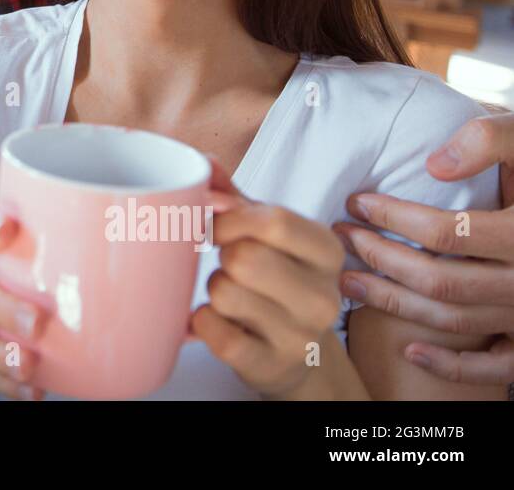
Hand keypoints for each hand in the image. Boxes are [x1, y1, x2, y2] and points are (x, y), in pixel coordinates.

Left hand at [192, 163, 344, 396]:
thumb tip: (204, 162)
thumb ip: (234, 195)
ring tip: (231, 294)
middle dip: (223, 257)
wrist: (296, 353)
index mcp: (327, 251)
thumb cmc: (275, 277)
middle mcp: (324, 296)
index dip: (231, 219)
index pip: (274, 221)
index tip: (218, 226)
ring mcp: (301, 336)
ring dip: (213, 290)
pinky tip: (219, 320)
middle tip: (230, 265)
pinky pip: (213, 331)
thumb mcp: (266, 234)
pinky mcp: (270, 366)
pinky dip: (202, 321)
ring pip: (224, 293)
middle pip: (244, 257)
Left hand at [337, 111, 513, 387]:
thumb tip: (435, 165)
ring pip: (453, 319)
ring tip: (349, 280)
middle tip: (342, 236)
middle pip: (440, 280)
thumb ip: (490, 141)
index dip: (394, 217)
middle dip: (381, 258)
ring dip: (394, 303)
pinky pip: (495, 367)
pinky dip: (452, 365)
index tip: (357, 202)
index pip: (447, 232)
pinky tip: (411, 349)